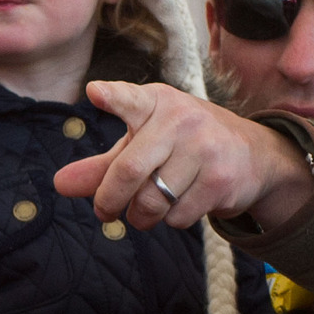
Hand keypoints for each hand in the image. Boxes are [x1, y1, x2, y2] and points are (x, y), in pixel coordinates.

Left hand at [53, 81, 313, 231]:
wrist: (254, 155)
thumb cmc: (182, 145)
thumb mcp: (142, 145)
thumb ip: (101, 166)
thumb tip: (59, 185)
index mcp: (156, 102)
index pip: (131, 99)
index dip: (112, 97)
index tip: (95, 92)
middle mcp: (181, 119)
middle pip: (128, 171)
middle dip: (109, 200)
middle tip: (103, 212)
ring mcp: (205, 148)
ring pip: (151, 202)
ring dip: (141, 216)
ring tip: (145, 209)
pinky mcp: (221, 179)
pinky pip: (177, 217)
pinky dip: (170, 221)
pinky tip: (182, 204)